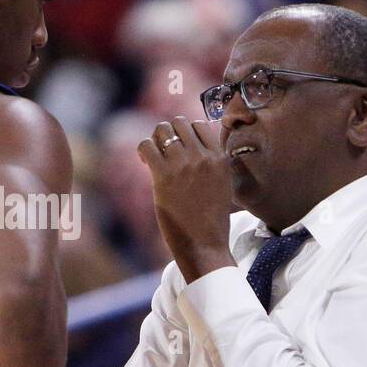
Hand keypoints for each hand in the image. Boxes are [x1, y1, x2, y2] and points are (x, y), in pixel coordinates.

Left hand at [137, 116, 235, 281]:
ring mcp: (183, 164)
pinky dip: (143, 150)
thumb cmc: (212, 222)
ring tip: (153, 157)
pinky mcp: (164, 175)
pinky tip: (145, 163)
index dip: (185, 132)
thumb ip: (214, 166)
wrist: (205, 244)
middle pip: (178, 122)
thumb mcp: (223, 186)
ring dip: (154, 139)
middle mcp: (202, 156)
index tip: (179, 146)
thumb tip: (199, 153)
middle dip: (168, 133)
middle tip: (163, 151)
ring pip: (162, 129)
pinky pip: (147, 146)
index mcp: (219, 158)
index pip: (199, 124)